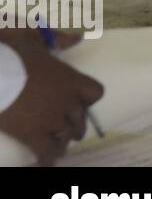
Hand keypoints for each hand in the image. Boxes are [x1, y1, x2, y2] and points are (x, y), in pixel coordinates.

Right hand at [0, 31, 103, 165]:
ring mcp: (51, 119)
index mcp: (71, 79)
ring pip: (66, 136)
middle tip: (66, 127)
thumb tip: (78, 37)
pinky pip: (47, 151)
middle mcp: (67, 101)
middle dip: (74, 123)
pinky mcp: (32, 134)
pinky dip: (49, 157)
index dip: (87, 98)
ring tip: (57, 144)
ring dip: (63, 140)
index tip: (79, 100)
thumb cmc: (9, 53)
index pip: (95, 93)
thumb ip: (57, 39)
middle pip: (80, 118)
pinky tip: (47, 161)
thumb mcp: (32, 37)